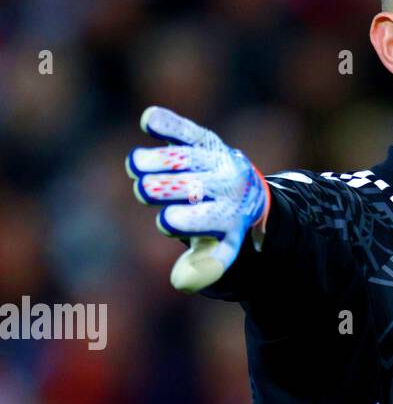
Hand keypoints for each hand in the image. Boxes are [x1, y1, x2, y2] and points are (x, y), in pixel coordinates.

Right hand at [126, 106, 269, 292]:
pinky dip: (168, 124)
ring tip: (135, 165)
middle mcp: (228, 188)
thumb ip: (199, 268)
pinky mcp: (205, 139)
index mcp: (230, 218)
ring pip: (184, 158)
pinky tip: (149, 120)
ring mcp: (217, 161)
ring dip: (156, 160)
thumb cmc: (219, 224)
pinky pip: (185, 130)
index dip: (188, 221)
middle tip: (145, 190)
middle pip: (191, 186)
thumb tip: (180, 282)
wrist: (245, 189)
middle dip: (164, 188)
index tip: (167, 221)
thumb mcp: (214, 249)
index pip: (210, 220)